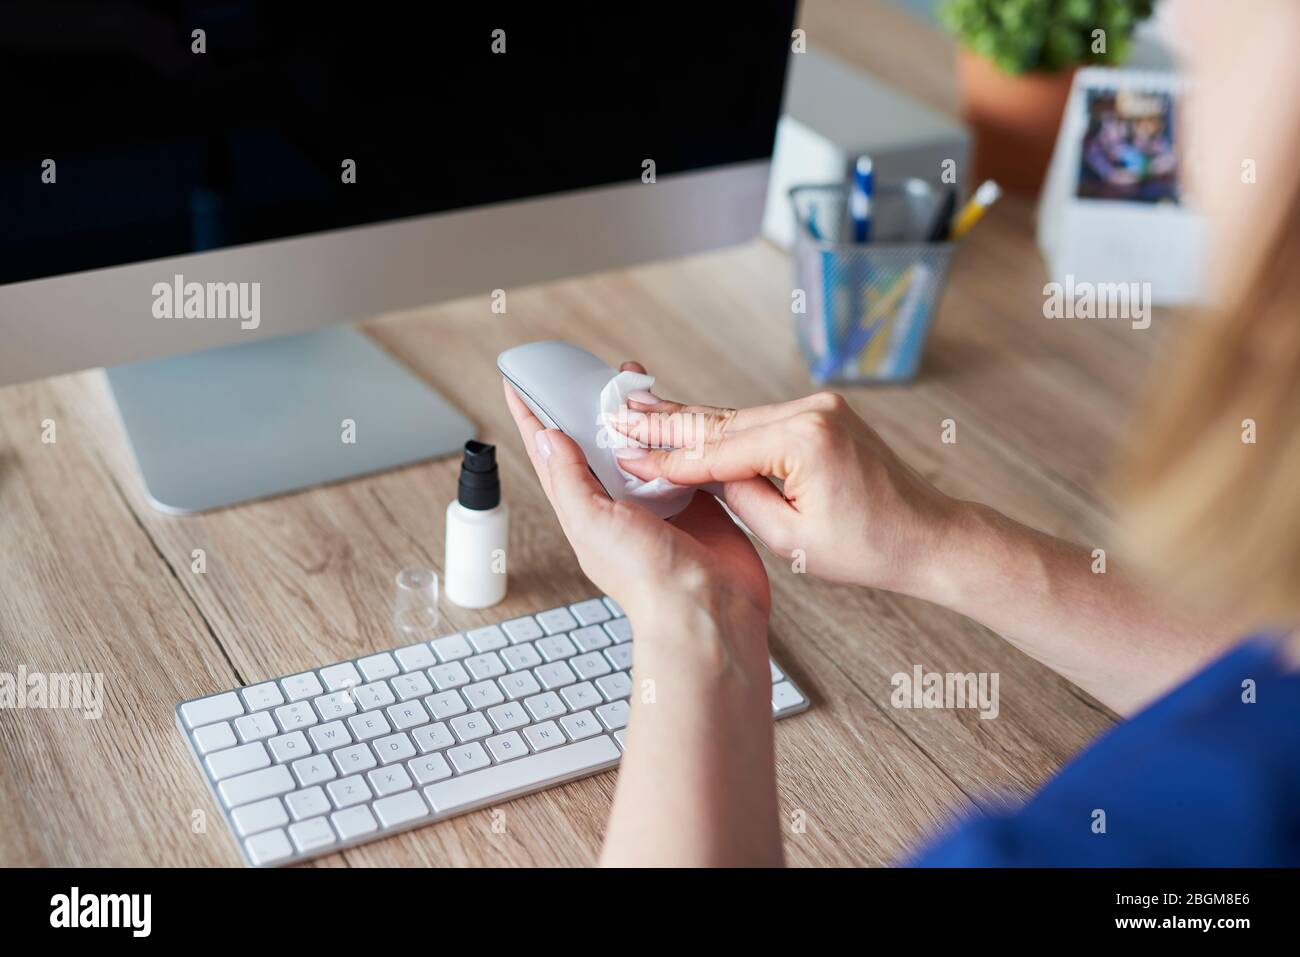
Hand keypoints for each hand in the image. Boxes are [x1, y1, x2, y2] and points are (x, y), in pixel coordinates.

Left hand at [502, 362, 771, 664]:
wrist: (708, 609)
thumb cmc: (647, 579)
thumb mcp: (591, 522)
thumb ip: (570, 480)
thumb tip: (547, 437)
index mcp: (586, 506)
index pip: (551, 453)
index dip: (533, 417)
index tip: (520, 383)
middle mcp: (619, 501)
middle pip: (599, 441)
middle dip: (592, 405)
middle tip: (593, 373)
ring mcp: (660, 500)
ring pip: (644, 444)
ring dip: (640, 414)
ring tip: (637, 382)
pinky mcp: (698, 500)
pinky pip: (686, 457)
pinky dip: (682, 435)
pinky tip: (681, 415)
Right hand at [610, 389, 960, 596]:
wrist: (929, 536)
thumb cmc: (871, 548)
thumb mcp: (792, 540)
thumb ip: (742, 499)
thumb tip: (708, 475)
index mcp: (805, 441)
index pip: (717, 452)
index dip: (666, 458)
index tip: (627, 454)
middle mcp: (813, 411)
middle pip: (722, 422)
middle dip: (667, 422)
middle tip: (619, 414)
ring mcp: (820, 407)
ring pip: (738, 418)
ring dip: (691, 421)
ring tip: (641, 413)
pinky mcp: (823, 414)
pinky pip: (761, 422)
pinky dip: (725, 428)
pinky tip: (690, 423)